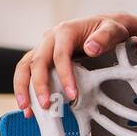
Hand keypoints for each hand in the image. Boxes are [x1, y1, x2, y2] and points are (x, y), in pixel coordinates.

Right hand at [13, 13, 136, 116]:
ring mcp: (44, 47)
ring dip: (23, 88)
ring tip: (27, 109)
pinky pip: (28, 71)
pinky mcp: (43, 57)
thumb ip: (104, 37)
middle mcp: (51, 38)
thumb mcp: (113, 29)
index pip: (60, 54)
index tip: (72, 94)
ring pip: (25, 66)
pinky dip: (25, 88)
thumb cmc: (109, 29)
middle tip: (45, 105)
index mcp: (66, 31)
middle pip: (37, 61)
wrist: (105, 26)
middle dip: (39, 85)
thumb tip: (90, 49)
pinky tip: (28, 106)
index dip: (64, 75)